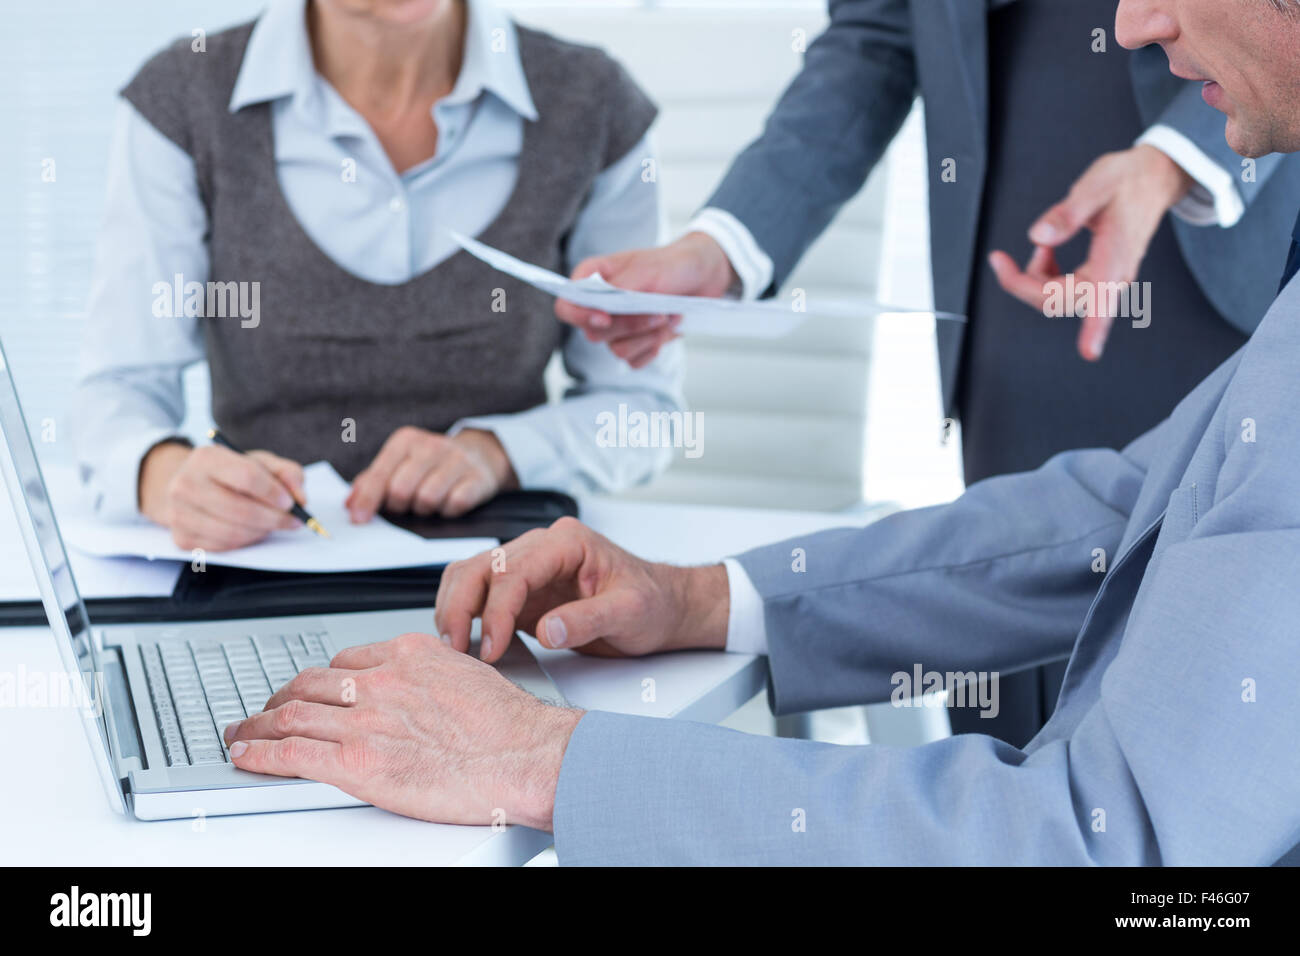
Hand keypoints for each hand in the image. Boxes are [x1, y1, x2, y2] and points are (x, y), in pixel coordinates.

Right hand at [139, 441, 305, 550]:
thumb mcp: (260, 462)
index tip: (290, 502)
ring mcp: (179, 513)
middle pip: (240, 510)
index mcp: (206, 458)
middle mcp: (186, 484)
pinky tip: (252, 531)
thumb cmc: (230, 473)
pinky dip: (245, 542)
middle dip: (273, 519)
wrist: (190, 486)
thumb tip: (300, 498)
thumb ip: (287, 473)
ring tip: (272, 524)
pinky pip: (223, 547)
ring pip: (232, 533)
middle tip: (292, 521)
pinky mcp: (181, 537)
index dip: (274, 493)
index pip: (247, 477)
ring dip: (261, 532)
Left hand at [223, 633, 581, 830]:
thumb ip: (431, 679)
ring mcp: (365, 720)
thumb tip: (421, 695)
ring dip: (256, 726)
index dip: (317, 682)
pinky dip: (258, 755)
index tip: (308, 692)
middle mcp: (380, 681)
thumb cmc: (509, 726)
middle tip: (263, 712)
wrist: (525, 754)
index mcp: (407, 655)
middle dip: (278, 700)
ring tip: (241, 735)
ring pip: (289, 715)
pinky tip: (245, 758)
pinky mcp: (356, 761)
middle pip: (307, 685)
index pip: (344, 661)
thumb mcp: (468, 676)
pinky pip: (290, 754)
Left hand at [346, 427, 516, 522]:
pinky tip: (448, 503)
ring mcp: (457, 460)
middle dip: (399, 506)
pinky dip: (448, 510)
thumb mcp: (400, 463)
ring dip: (424, 510)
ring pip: (427, 499)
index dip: (367, 500)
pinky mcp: (478, 477)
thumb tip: (350, 504)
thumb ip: (372, 481)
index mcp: (406, 441)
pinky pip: (455, 504)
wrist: (480, 454)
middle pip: (401, 490)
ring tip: (428, 503)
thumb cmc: (431, 464)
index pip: (379, 474)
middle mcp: (431, 446)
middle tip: (405, 506)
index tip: (358, 519)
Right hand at [434, 516, 729, 662]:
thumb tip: (549, 629)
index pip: (514, 569)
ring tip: (456, 649)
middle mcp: (542, 548)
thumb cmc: (653, 603)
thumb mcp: (631, 612)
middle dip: (461, 607)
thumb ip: (589, 619)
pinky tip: (466, 642)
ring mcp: (529, 569)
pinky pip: (480, 596)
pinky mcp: (524, 593)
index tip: (492, 646)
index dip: (496, 610)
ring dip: (455, 609)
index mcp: (567, 542)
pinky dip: (465, 616)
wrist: (663, 608)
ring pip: (470, 576)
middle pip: (480, 567)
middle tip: (458, 650)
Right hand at [554, 231, 738, 367]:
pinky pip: (634, 361)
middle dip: (630, 326)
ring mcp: (617, 327)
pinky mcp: (635, 343)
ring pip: (617, 350)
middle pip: (594, 333)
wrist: (704, 275)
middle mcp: (600, 305)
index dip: (580, 316)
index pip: (567, 305)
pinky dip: (653, 349)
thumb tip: (601, 309)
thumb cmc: (672, 264)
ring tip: (669, 318)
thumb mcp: (647, 270)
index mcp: (592, 278)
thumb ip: (620, 289)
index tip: (605, 319)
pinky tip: (667, 332)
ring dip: (647, 338)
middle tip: (659, 313)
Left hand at [989, 144, 1194, 360]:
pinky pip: (1062, 291)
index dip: (1096, 329)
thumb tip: (1038, 236)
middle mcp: (1113, 276)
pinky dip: (1045, 274)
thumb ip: (1068, 212)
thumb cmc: (1128, 181)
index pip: (1104, 298)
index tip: (1089, 352)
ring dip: (1034, 278)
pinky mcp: (1100, 279)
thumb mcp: (1097, 185)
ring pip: (1057, 299)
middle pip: (1058, 301)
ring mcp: (1107, 281)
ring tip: (1042, 244)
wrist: (1153, 179)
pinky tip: (1048, 250)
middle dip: (1022, 285)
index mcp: (1116, 256)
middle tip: (998, 259)